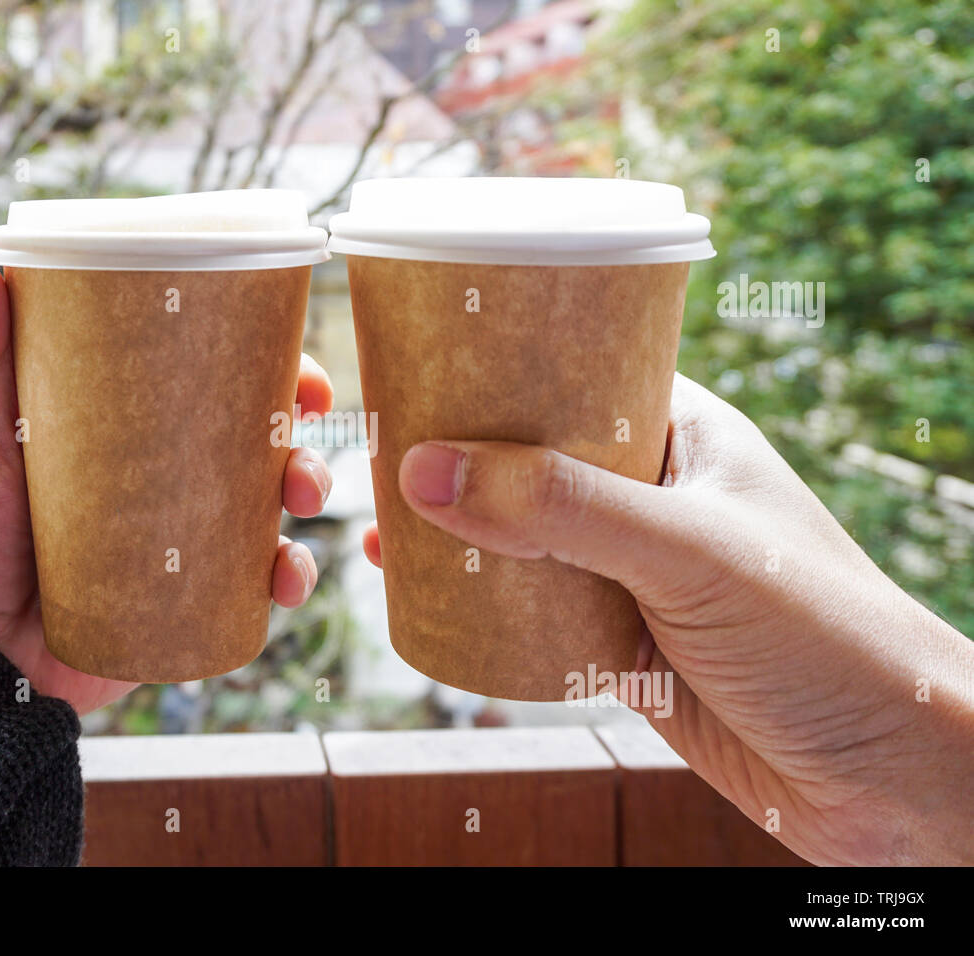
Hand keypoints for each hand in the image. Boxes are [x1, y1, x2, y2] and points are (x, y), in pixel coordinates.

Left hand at [0, 232, 334, 715]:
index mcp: (125, 430)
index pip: (210, 383)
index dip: (266, 367)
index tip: (298, 365)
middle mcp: (163, 482)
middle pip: (254, 442)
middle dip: (299, 431)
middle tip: (310, 428)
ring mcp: (179, 544)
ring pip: (269, 509)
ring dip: (307, 494)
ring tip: (303, 500)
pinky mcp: (188, 605)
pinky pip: (255, 589)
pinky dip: (285, 580)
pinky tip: (285, 580)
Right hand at [366, 373, 973, 864]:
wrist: (885, 775)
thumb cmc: (823, 632)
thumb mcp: (686, 551)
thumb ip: (560, 508)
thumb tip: (426, 469)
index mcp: (684, 434)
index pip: (576, 374)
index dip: (499, 368)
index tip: (419, 362)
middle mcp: (653, 494)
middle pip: (534, 457)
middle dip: (460, 456)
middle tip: (378, 447)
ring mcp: (633, 570)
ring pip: (524, 536)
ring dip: (459, 533)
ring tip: (380, 524)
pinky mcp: (619, 641)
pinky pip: (530, 610)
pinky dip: (479, 603)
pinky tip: (425, 594)